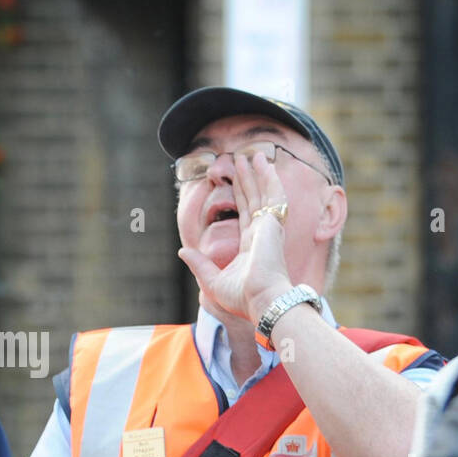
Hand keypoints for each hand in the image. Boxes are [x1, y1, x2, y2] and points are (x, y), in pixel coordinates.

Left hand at [179, 151, 293, 326]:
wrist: (261, 300)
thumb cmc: (242, 298)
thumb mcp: (212, 280)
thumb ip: (199, 264)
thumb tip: (183, 250)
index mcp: (250, 247)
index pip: (245, 214)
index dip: (239, 195)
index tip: (235, 180)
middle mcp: (262, 235)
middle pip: (254, 200)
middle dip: (248, 180)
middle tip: (242, 161)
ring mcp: (269, 229)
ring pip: (264, 194)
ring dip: (258, 174)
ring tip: (253, 156)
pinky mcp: (274, 224)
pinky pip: (275, 196)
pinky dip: (271, 179)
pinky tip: (265, 163)